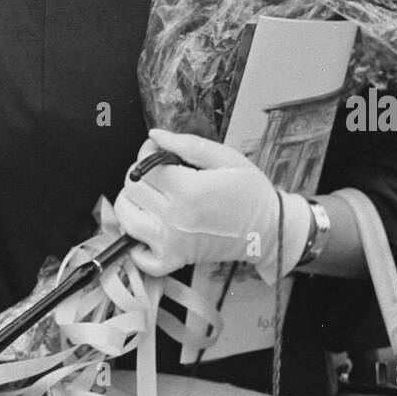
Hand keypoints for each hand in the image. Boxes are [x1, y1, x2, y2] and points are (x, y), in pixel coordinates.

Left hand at [114, 128, 311, 282]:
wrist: (269, 230)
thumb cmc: (251, 193)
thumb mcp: (226, 157)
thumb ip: (187, 144)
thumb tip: (156, 135)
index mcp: (189, 190)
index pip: (144, 165)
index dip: (147, 151)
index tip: (159, 150)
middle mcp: (176, 218)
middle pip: (131, 189)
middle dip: (139, 174)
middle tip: (159, 173)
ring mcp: (172, 243)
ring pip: (126, 219)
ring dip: (131, 203)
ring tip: (150, 197)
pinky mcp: (174, 260)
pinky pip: (139, 256)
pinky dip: (137, 243)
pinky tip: (150, 227)